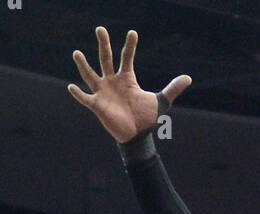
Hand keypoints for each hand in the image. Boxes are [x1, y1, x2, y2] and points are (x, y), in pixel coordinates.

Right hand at [69, 27, 190, 142]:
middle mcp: (113, 82)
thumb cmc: (147, 118)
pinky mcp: (98, 106)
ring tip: (76, 53)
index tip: (133, 33)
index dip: (130, 46)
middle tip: (100, 29)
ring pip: (91, 75)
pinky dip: (78, 94)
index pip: (127, 57)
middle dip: (104, 44)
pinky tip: (71, 87)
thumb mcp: (161, 102)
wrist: (138, 137)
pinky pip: (86, 98)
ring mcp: (104, 92)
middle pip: (106, 58)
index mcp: (127, 79)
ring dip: (83, 65)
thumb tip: (188, 78)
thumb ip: (173, 89)